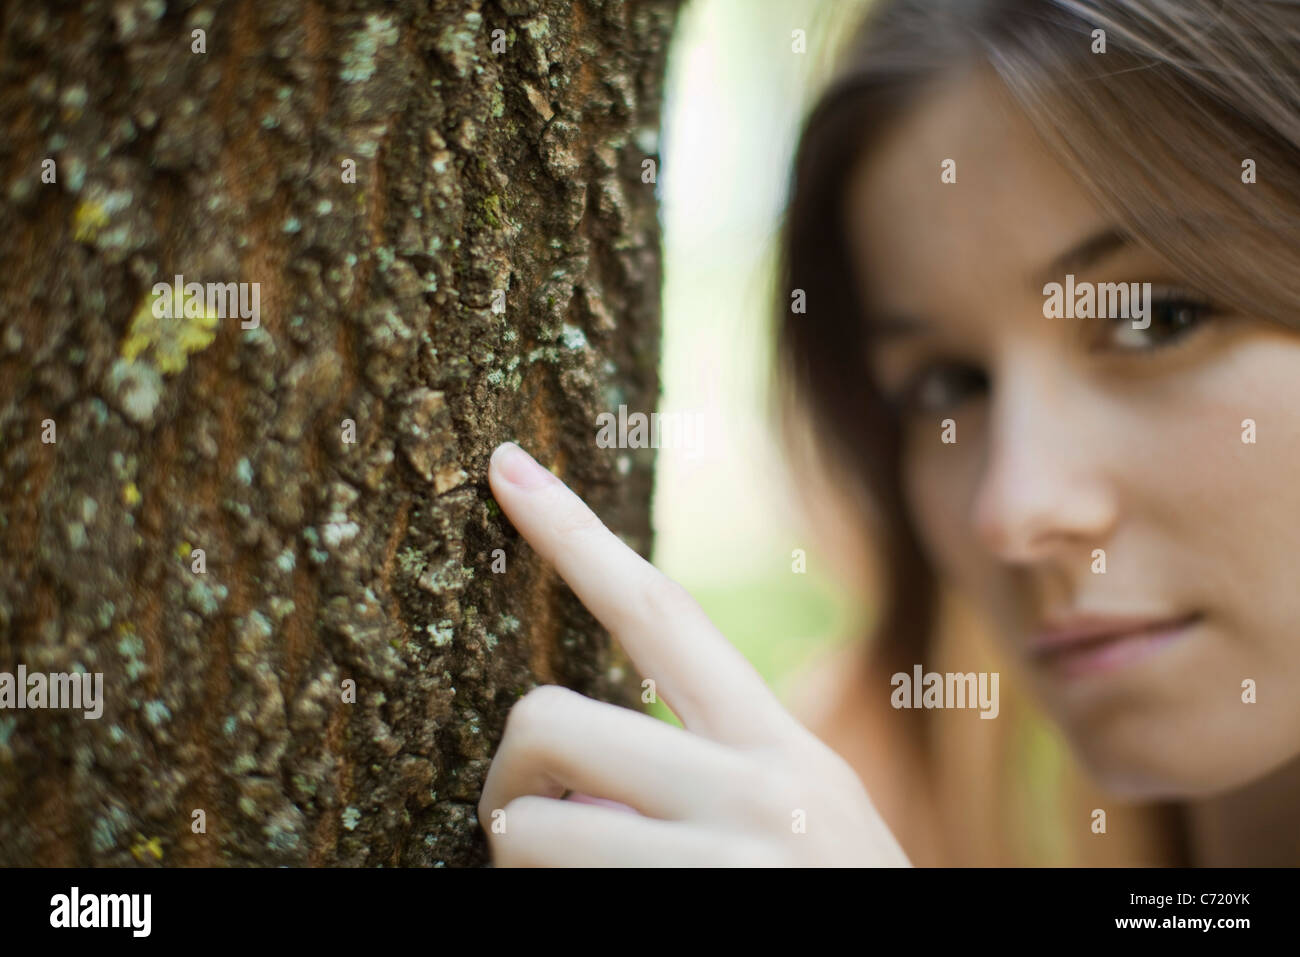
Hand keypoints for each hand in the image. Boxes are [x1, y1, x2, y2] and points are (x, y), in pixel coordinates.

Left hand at [477, 441, 910, 866]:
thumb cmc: (832, 900)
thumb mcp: (798, 814)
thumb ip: (714, 760)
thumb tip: (575, 746)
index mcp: (782, 747)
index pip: (660, 611)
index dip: (574, 533)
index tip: (505, 467)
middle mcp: (754, 794)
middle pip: (548, 718)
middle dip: (508, 772)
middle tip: (524, 814)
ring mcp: (717, 866)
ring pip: (526, 827)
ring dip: (521, 852)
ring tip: (575, 877)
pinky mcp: (679, 925)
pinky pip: (546, 896)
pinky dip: (539, 903)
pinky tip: (599, 907)